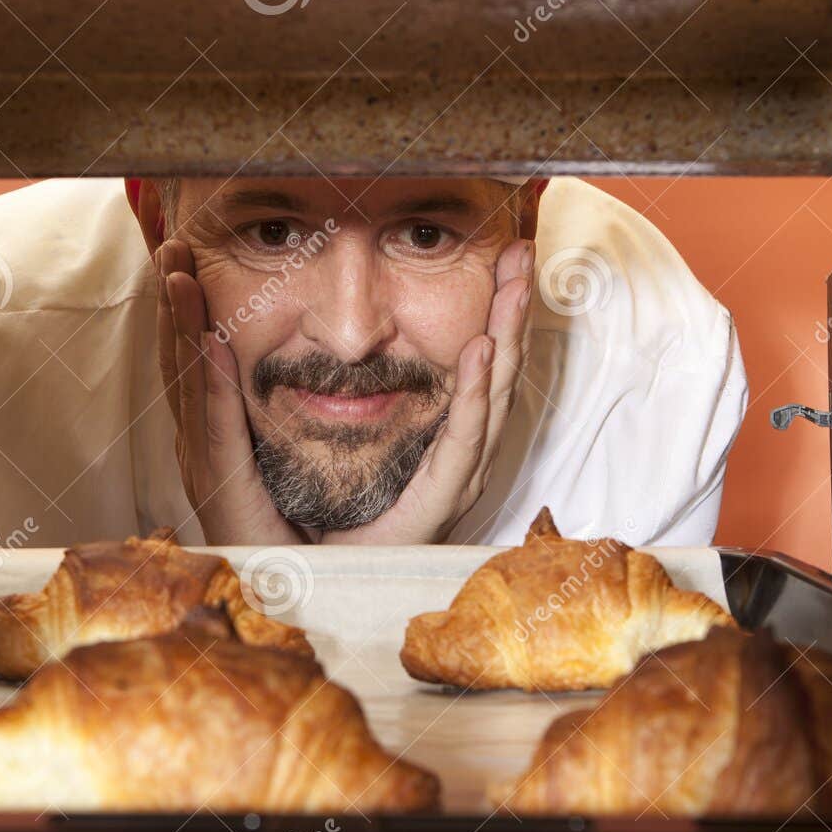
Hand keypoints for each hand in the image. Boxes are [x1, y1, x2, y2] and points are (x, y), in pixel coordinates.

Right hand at [155, 239, 306, 545]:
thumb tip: (280, 358)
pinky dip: (204, 378)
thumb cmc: (315, 536)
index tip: (179, 256)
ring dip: (177, 323)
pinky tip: (203, 338)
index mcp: (227, 435)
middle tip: (166, 247)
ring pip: (188, 380)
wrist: (305, 596)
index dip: (187, 311)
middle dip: (172, 302)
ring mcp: (207, 465)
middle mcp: (208, 446)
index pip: (204, 357)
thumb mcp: (307, 460)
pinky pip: (214, 425)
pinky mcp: (222, 488)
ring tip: (173, 272)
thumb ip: (298, 416)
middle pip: (184, 359)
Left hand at [321, 238, 533, 544]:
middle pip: (496, 367)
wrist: (304, 578)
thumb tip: (305, 326)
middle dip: (514, 309)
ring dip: (508, 335)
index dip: (492, 309)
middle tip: (526, 254)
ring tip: (517, 286)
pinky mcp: (441, 497)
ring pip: (492, 393)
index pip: (473, 357)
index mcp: (436, 431)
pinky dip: (473, 393)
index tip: (505, 253)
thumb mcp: (312, 430)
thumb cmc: (313, 514)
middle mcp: (457, 449)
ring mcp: (456, 473)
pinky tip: (481, 352)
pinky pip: (462, 438)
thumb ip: (330, 384)